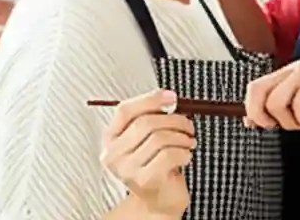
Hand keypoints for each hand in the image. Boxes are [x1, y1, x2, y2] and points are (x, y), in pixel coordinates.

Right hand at [100, 90, 193, 215]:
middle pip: (145, 123)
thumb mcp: (147, 139)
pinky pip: (168, 155)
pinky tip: (186, 155)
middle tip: (188, 125)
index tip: (171, 97)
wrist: (159, 201)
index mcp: (110, 138)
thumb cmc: (156, 165)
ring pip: (159, 138)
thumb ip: (151, 118)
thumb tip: (168, 98)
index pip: (125, 110)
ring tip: (189, 141)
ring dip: (181, 137)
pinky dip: (183, 152)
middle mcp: (113, 154)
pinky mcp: (144, 180)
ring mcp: (127, 169)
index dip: (150, 100)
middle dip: (173, 120)